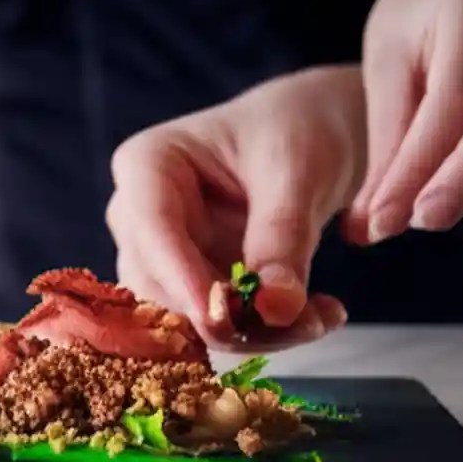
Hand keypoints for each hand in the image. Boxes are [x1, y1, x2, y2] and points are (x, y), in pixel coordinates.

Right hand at [108, 67, 363, 350]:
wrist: (314, 132)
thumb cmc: (296, 129)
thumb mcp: (296, 170)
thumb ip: (284, 235)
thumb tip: (277, 307)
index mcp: (148, 165)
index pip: (151, 230)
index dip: (182, 280)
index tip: (223, 320)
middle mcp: (141, 217)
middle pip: (161, 288)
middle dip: (228, 317)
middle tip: (304, 322)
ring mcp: (166, 257)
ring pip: (189, 319)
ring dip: (254, 333)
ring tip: (321, 317)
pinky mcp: (197, 286)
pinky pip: (221, 325)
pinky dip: (268, 331)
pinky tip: (319, 316)